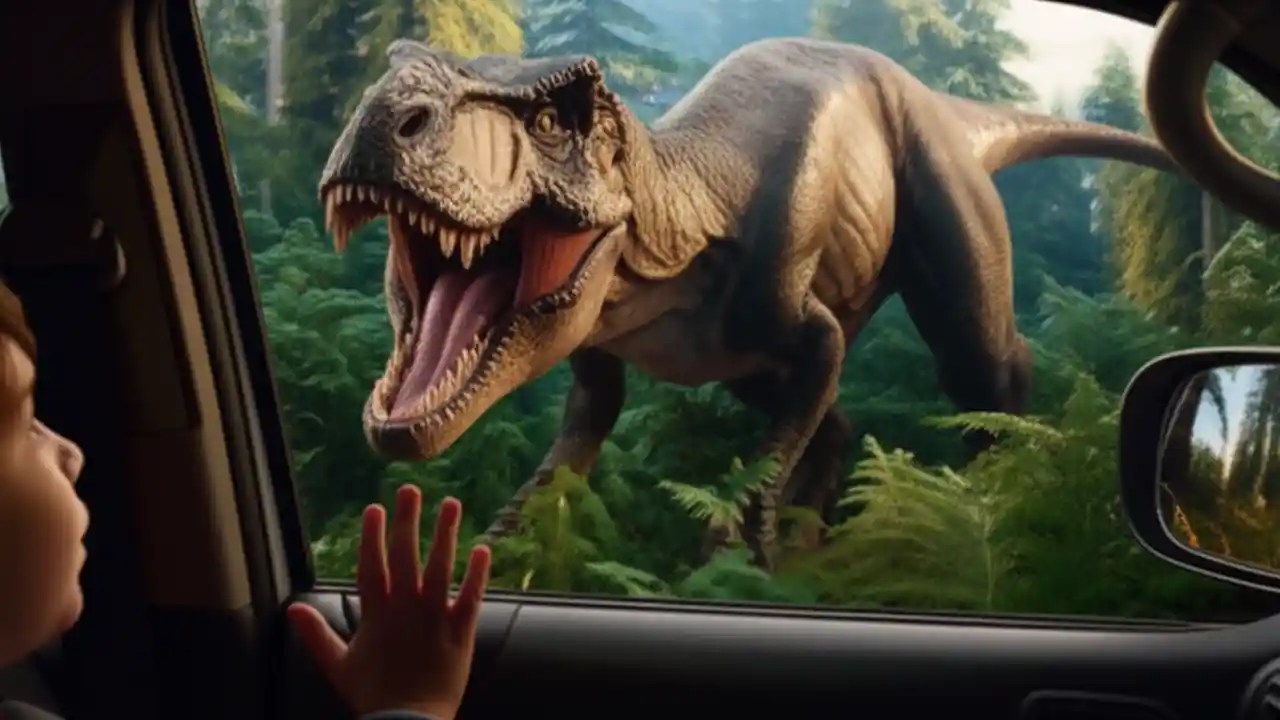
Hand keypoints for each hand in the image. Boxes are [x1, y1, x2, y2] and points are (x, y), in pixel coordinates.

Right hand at [287, 486, 490, 719]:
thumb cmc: (373, 697)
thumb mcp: (338, 667)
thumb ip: (316, 635)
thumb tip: (290, 610)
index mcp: (376, 614)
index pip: (372, 565)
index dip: (372, 536)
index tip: (375, 508)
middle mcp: (405, 608)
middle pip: (406, 555)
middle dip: (408, 520)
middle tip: (411, 490)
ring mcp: (434, 617)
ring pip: (441, 566)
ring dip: (446, 533)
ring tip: (451, 503)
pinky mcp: (460, 630)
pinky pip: (471, 595)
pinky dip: (478, 572)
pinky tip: (484, 548)